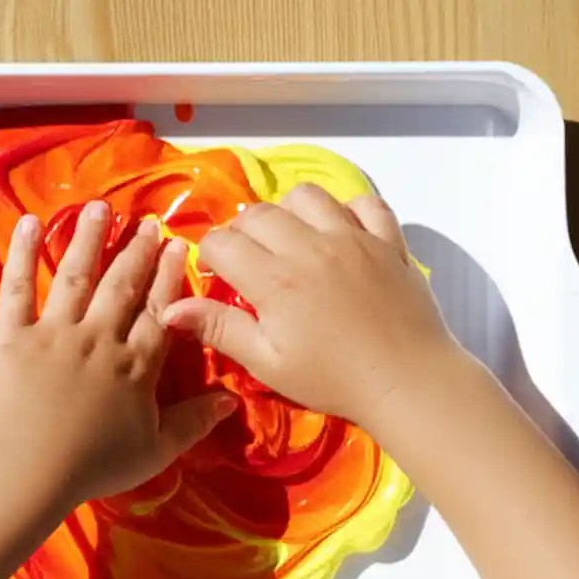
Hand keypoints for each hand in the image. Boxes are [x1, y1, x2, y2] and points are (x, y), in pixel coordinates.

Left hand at [0, 201, 237, 504]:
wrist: (26, 468)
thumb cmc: (92, 466)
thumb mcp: (155, 451)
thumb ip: (193, 422)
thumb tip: (232, 400)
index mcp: (136, 366)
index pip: (160, 312)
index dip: (170, 277)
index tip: (179, 245)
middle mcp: (99, 338)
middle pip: (122, 286)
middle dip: (136, 251)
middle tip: (147, 223)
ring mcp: (55, 332)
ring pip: (77, 276)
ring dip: (89, 239)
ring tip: (100, 208)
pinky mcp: (13, 336)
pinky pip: (19, 288)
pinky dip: (24, 254)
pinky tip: (30, 222)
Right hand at [162, 184, 464, 431]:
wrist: (408, 381)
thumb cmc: (333, 380)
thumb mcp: (268, 363)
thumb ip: (220, 329)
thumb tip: (169, 308)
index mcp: (275, 279)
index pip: (222, 242)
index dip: (211, 256)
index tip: (219, 276)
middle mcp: (310, 246)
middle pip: (257, 214)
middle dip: (242, 232)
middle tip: (250, 263)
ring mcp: (352, 237)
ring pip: (306, 196)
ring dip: (289, 212)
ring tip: (292, 241)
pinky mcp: (387, 240)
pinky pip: (364, 202)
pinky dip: (348, 210)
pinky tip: (341, 234)